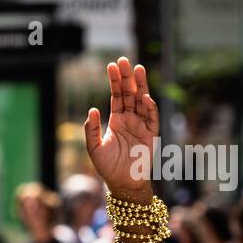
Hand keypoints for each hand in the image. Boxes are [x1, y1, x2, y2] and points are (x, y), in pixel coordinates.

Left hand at [83, 57, 159, 198]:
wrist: (122, 182)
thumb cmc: (107, 166)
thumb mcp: (94, 147)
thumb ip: (91, 129)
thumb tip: (92, 109)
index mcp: (116, 120)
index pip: (116, 96)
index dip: (114, 81)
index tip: (111, 66)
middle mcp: (130, 119)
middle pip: (129, 93)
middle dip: (127, 77)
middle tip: (123, 60)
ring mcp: (142, 125)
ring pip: (142, 101)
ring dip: (140, 86)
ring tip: (138, 69)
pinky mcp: (151, 134)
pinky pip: (151, 118)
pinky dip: (149, 107)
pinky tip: (145, 97)